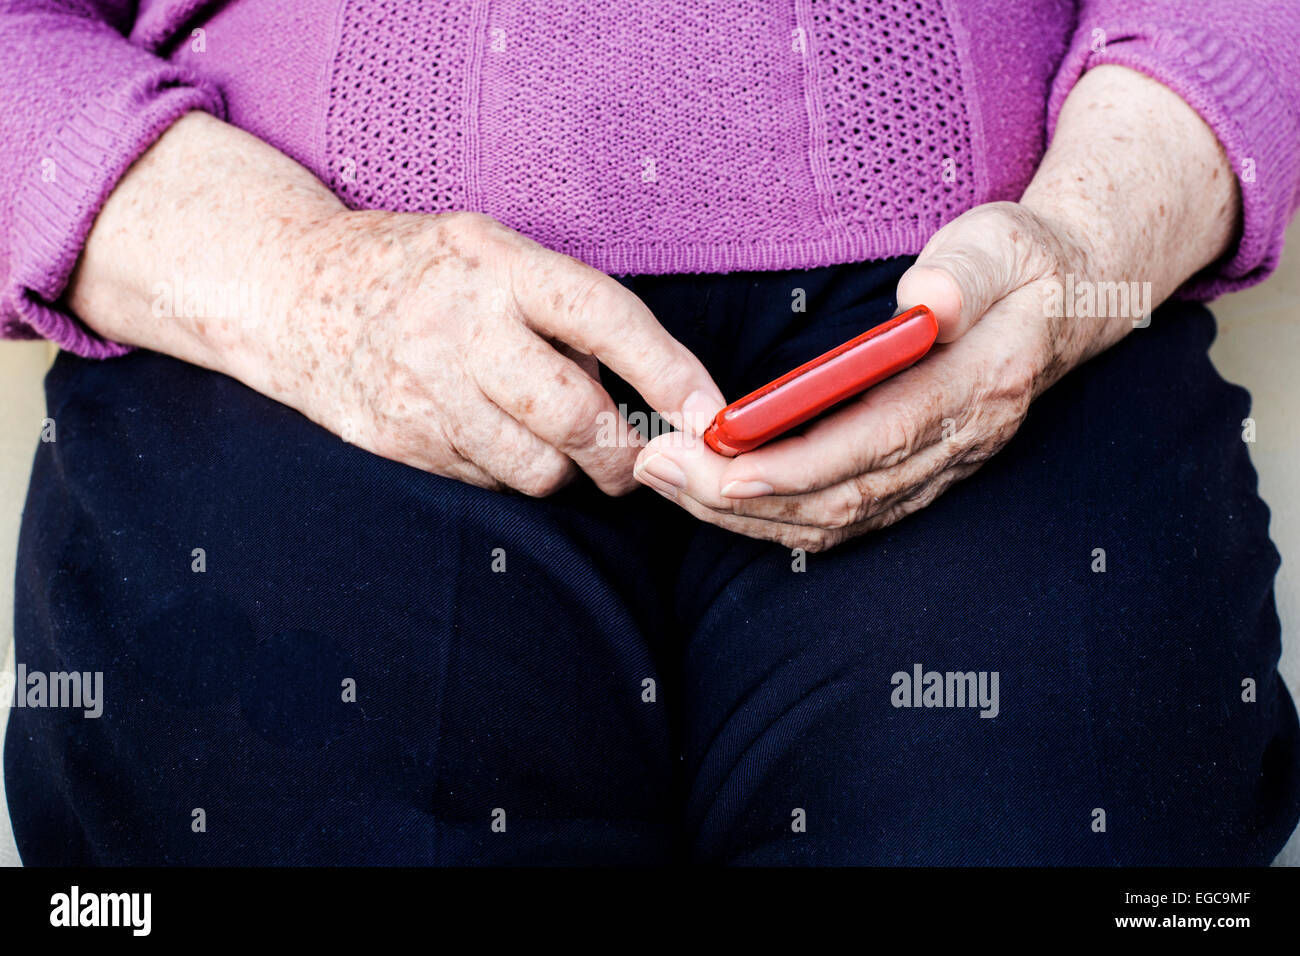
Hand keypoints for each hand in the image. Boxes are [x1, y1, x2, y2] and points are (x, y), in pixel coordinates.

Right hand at [69, 113, 723, 496]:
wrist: (292, 290)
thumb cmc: (418, 269)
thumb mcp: (490, 250)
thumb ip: (563, 306)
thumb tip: (656, 390)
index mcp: (496, 263)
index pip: (605, 321)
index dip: (670, 373)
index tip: (715, 415)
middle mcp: (458, 325)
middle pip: (576, 418)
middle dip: (622, 454)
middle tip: (633, 458)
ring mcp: (423, 389)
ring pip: (537, 469)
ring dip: (566, 470)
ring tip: (554, 440)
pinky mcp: (399, 440)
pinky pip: (489, 482)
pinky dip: (510, 472)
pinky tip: (491, 436)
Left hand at [632, 65, 1239, 549]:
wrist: (1074, 298)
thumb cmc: (1024, 261)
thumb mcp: (1003, 243)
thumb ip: (965, 271)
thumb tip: (925, 303)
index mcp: (977, 388)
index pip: (874, 442)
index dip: (794, 463)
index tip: (718, 462)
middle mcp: (960, 445)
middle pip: (841, 495)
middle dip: (741, 495)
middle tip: (656, 468)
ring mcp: (943, 468)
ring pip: (837, 519)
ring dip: (746, 513)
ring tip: (667, 483)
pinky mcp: (922, 475)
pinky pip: (846, 516)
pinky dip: (778, 516)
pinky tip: (722, 501)